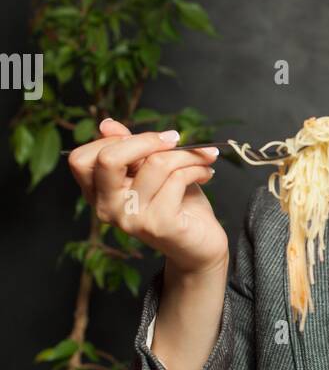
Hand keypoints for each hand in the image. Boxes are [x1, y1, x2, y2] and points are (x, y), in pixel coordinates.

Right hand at [68, 117, 229, 275]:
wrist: (200, 244)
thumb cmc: (176, 204)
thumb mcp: (150, 170)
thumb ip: (129, 149)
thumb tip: (107, 125)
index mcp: (97, 194)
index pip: (82, 159)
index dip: (114, 140)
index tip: (148, 138)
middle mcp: (107, 209)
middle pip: (108, 159)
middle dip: (147, 140)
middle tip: (174, 139)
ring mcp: (131, 219)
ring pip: (155, 163)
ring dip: (187, 154)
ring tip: (202, 159)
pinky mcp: (158, 225)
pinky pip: (177, 178)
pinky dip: (197, 168)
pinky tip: (206, 173)